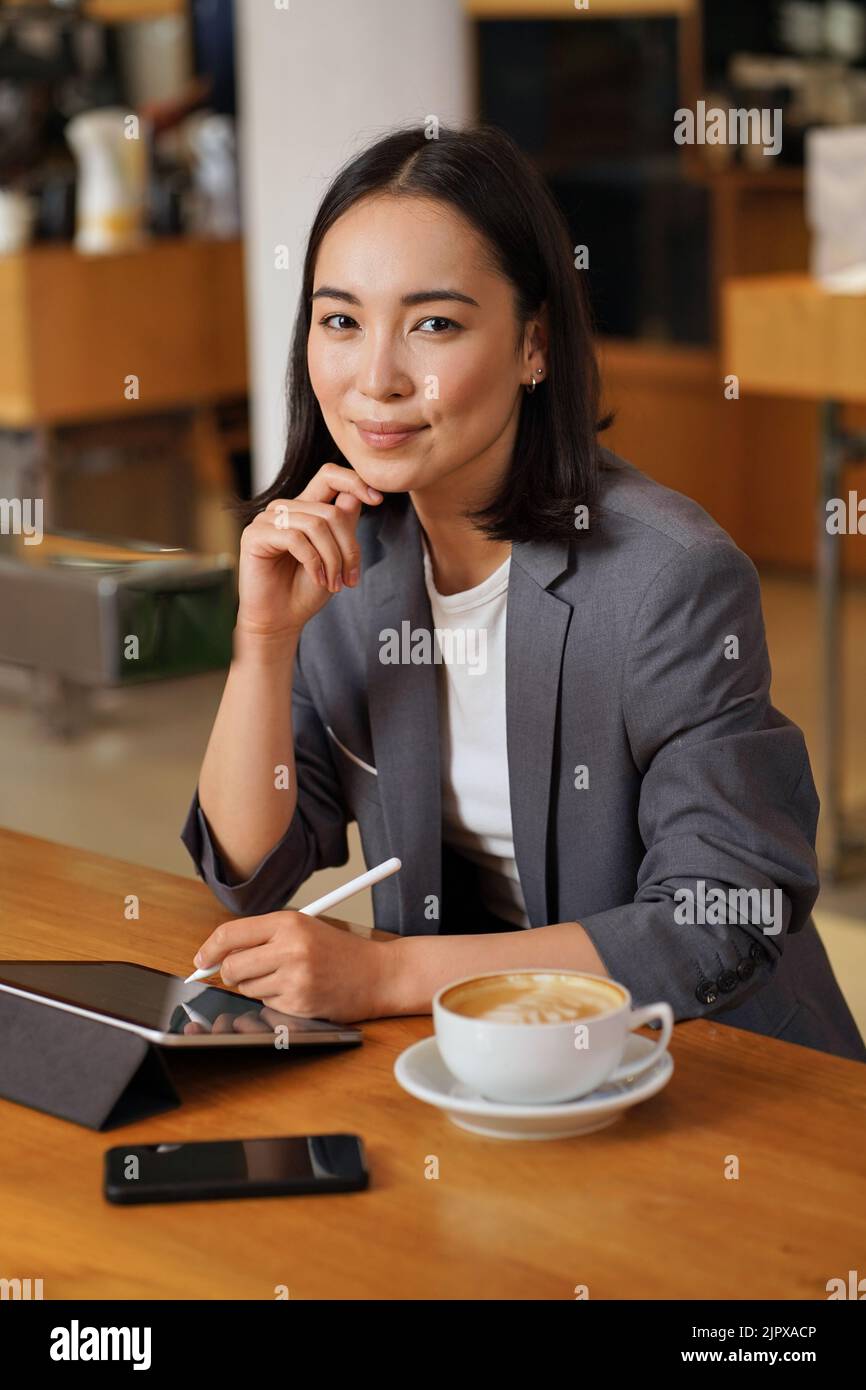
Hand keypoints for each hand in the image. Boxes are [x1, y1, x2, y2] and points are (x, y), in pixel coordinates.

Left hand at [191, 909, 392, 1021]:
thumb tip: (218, 955)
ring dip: (257, 987)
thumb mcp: (303, 929)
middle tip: (244, 972)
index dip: (209, 950)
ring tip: (285, 977)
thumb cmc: (339, 951)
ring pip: (247, 988)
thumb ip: (262, 937)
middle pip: (231, 967)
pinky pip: (267, 1004)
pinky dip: (276, 1001)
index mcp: (288, 922)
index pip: (230, 934)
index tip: (201, 960)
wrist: (379, 974)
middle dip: (230, 974)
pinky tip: (299, 991)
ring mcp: (295, 978)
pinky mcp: (299, 1003)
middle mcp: (290, 948)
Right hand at [236, 463, 382, 638]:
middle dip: (348, 548)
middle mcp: (286, 508)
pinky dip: (314, 562)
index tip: (378, 500)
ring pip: (316, 525)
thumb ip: (344, 524)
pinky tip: (318, 579)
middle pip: (330, 511)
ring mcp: (268, 519)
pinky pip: (295, 539)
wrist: (282, 619)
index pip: (329, 476)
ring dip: (332, 559)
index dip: (354, 481)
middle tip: (350, 577)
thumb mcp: (335, 554)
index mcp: (306, 507)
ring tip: (335, 583)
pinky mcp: (255, 535)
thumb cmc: (307, 589)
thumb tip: (360, 494)